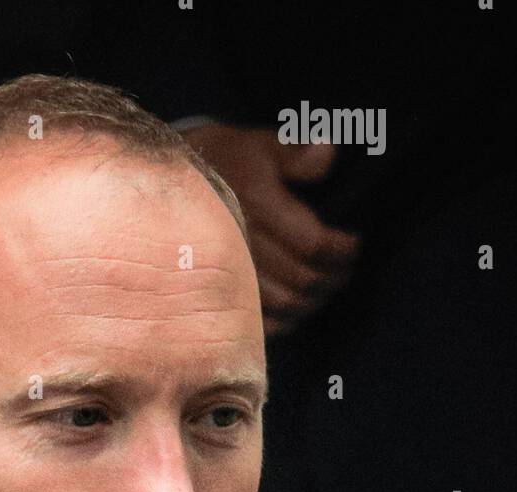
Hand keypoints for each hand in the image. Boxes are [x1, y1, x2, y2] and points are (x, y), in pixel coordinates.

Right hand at [181, 123, 359, 337]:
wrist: (163, 187)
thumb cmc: (218, 163)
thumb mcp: (258, 145)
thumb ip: (295, 153)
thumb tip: (327, 155)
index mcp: (259, 204)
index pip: (313, 243)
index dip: (340, 250)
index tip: (353, 247)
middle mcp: (245, 244)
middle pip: (302, 278)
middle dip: (331, 277)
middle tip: (345, 271)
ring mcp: (228, 273)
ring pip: (283, 304)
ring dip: (310, 301)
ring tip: (323, 290)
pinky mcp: (215, 294)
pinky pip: (255, 322)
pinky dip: (281, 322)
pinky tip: (292, 313)